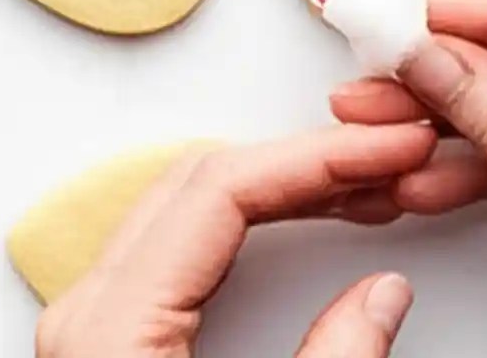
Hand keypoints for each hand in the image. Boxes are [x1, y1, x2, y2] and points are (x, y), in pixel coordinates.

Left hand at [36, 124, 436, 357]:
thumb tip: (384, 291)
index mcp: (114, 330)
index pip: (223, 190)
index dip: (321, 157)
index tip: (393, 149)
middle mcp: (92, 311)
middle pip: (207, 183)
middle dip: (311, 159)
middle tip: (394, 157)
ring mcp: (99, 323)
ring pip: (198, 205)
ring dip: (290, 183)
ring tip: (370, 184)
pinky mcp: (119, 340)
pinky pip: (192, 244)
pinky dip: (261, 219)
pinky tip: (313, 219)